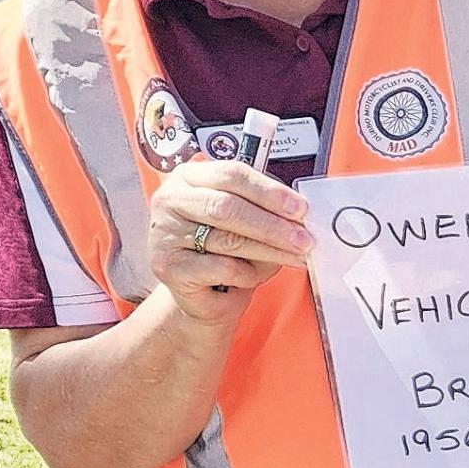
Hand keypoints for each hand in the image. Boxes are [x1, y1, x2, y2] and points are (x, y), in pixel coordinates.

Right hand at [146, 159, 310, 327]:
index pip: (231, 174)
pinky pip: (221, 268)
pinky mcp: (167, 265)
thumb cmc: (227, 250)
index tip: (300, 208)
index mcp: (191, 177)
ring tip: (296, 256)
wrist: (203, 293)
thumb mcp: (248, 222)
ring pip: (228, 238)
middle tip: (304, 238)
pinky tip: (253, 276)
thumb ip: (264, 210)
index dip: (269, 191)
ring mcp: (165, 232)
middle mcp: (171, 200)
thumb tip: (299, 214)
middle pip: (227, 206)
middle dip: (272, 224)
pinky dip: (246, 274)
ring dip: (270, 250)